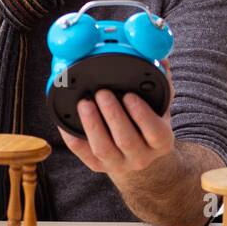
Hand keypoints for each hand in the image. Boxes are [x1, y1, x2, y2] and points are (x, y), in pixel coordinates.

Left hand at [59, 87, 174, 173]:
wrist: (139, 156)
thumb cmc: (148, 126)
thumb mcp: (160, 109)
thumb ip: (160, 85)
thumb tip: (160, 59)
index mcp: (160, 142)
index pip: (155, 132)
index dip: (142, 114)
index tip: (129, 95)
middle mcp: (141, 157)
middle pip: (126, 140)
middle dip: (113, 115)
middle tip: (102, 93)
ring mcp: (118, 163)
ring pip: (103, 148)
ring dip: (92, 125)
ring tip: (84, 103)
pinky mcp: (97, 165)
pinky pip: (81, 152)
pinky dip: (71, 136)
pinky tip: (65, 119)